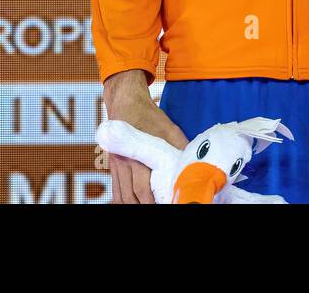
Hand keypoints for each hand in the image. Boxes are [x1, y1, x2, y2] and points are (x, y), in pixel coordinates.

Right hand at [102, 69, 188, 203]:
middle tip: (159, 207)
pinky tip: (134, 203)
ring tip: (148, 207)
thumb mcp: (168, 127)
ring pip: (121, 195)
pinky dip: (123, 200)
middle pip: (131, 195)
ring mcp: (116, 165)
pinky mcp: (113, 166)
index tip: (166, 202)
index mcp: (136, 152)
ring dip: (133, 205)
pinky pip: (116, 189)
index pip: (142, 186)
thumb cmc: (147, 114)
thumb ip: (180, 145)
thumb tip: (195, 161)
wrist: (124, 101)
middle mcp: (123, 161)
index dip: (152, 200)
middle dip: (144, 205)